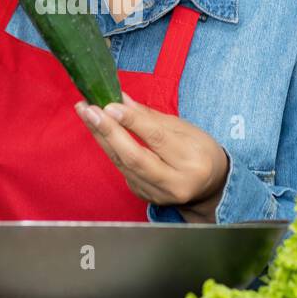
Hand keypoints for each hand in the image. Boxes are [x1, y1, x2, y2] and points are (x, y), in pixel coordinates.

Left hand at [74, 91, 229, 222]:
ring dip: (101, 137)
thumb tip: (121, 100)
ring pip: (123, 164)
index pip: (157, 139)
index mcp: (193, 161)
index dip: (131, 121)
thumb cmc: (200, 151)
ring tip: (86, 114)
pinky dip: (110, 149)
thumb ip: (151, 117)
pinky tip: (98, 131)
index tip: (109, 105)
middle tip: (89, 110)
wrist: (210, 186)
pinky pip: (123, 170)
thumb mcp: (185, 128)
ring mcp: (158, 194)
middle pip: (135, 157)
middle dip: (108, 131)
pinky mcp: (145, 197)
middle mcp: (175, 183)